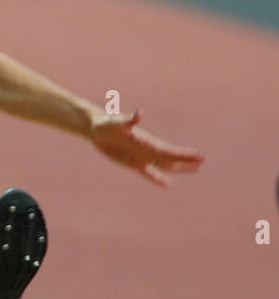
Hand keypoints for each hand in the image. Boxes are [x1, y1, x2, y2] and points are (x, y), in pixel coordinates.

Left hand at [89, 109, 203, 186]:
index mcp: (147, 142)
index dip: (184, 154)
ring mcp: (141, 157)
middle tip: (203, 162)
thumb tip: (140, 113)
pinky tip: (167, 185)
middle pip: (170, 159)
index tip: (199, 156)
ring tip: (195, 169)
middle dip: (186, 161)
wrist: (96, 128)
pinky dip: (158, 179)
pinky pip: (148, 173)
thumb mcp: (116, 123)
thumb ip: (129, 120)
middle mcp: (147, 149)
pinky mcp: (132, 163)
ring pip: (164, 165)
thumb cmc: (106, 124)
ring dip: (179, 168)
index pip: (169, 151)